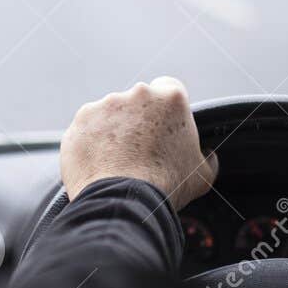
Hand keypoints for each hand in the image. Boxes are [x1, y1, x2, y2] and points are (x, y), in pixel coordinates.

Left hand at [61, 77, 218, 208]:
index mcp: (170, 98)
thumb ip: (207, 156)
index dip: (167, 107)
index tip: (163, 124)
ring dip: (113, 131)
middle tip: (141, 149)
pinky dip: (91, 143)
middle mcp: (136, 94)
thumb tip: (207, 154)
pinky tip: (100, 164)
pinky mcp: (79, 122)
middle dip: (138, 119)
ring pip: (110, 114)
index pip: (170, 87)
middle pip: (138, 100)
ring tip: (118, 161)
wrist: (122, 200)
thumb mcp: (203, 174)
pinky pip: (87, 130)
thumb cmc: (166, 186)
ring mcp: (104, 106)